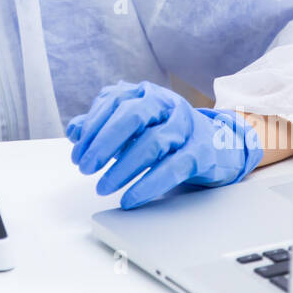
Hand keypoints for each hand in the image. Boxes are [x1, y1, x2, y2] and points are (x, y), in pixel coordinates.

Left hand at [66, 81, 262, 208]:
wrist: (217, 145)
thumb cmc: (166, 135)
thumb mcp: (132, 127)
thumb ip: (102, 126)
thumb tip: (74, 130)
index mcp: (145, 94)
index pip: (113, 102)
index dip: (91, 128)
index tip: (77, 154)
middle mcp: (167, 104)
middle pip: (133, 116)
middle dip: (104, 142)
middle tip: (85, 167)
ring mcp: (186, 127)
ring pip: (153, 142)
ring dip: (123, 167)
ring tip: (103, 186)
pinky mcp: (201, 152)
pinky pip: (173, 168)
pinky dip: (148, 185)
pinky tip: (130, 198)